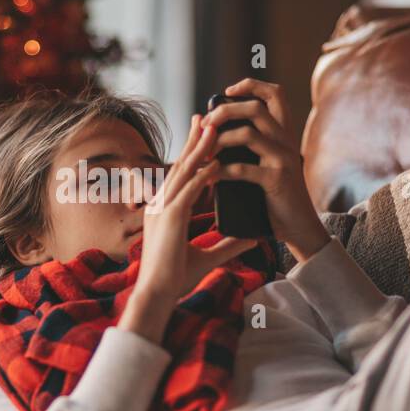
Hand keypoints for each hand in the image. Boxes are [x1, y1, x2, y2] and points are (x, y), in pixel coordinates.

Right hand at [120, 114, 256, 343]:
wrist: (158, 295)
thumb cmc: (175, 279)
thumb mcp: (207, 258)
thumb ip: (228, 245)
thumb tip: (251, 238)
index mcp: (166, 211)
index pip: (181, 175)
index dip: (193, 153)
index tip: (205, 135)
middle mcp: (161, 205)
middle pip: (181, 165)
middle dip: (195, 140)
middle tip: (207, 116)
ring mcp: (163, 210)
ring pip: (184, 172)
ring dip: (200, 148)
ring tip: (214, 126)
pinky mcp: (170, 219)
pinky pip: (188, 191)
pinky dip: (202, 174)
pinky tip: (216, 162)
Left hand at [202, 78, 328, 264]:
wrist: (298, 226)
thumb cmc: (276, 195)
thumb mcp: (267, 163)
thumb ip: (251, 145)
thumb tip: (214, 129)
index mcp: (284, 132)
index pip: (275, 93)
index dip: (251, 85)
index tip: (227, 91)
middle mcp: (287, 140)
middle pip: (255, 108)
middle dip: (224, 111)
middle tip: (205, 125)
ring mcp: (283, 159)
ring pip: (247, 134)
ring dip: (218, 141)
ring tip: (204, 153)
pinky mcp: (277, 179)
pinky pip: (242, 168)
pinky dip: (220, 171)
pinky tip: (209, 177)